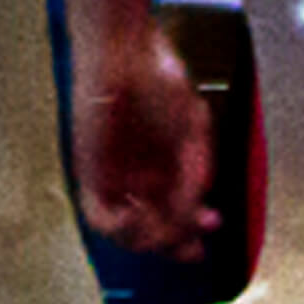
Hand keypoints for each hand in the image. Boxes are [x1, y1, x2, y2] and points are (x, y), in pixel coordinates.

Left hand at [70, 16, 217, 252]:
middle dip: (176, 243)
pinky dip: (121, 227)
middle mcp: (142, 174)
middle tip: (191, 250)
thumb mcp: (194, 132)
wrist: (124, 53)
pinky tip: (138, 211)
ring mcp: (116, 176)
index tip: (213, 227)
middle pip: (156, 228)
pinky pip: (101, 217)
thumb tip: (191, 217)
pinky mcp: (90, 172)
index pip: (179, 208)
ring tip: (162, 226)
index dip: (195, 226)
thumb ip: (194, 178)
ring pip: (129, 232)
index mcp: (168, 161)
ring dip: (149, 240)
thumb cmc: (161, 79)